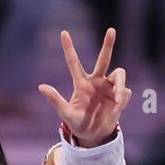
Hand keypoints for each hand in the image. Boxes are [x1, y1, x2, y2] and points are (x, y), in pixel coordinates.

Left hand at [38, 29, 129, 147]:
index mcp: (81, 83)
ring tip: (116, 100)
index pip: (73, 62)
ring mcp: (109, 87)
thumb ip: (55, 99)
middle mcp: (96, 81)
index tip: (64, 32)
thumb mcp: (65, 112)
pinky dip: (121, 99)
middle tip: (111, 30)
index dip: (69, 48)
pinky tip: (116, 108)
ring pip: (119, 74)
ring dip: (119, 84)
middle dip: (108, 44)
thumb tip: (41, 86)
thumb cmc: (77, 122)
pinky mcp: (120, 95)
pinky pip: (124, 92)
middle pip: (104, 59)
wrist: (93, 134)